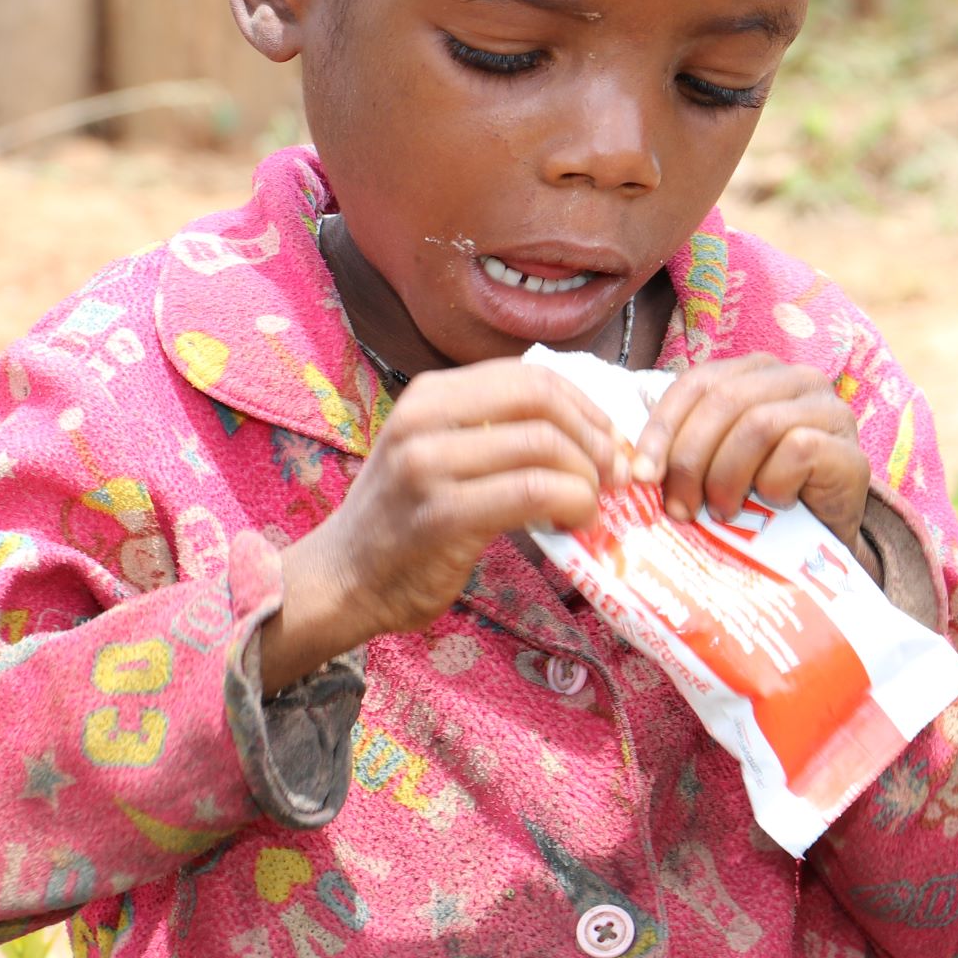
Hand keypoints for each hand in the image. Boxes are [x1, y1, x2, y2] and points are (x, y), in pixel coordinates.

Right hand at [264, 359, 624, 690]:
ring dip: (588, 478)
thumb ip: (496, 431)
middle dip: (594, 434)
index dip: (585, 406)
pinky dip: (573, 505)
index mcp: (431, 395)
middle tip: (614, 471)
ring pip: (544, 447)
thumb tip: (588, 428)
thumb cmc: (404, 521)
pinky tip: (574, 523)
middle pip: (543, 400)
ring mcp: (429, 465)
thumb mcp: (439, 452)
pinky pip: (534, 493)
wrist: (343, 580)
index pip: (532, 377)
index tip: (609, 440)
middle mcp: (425, 419)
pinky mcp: (443, 515)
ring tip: (592, 504)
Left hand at [631, 355, 869, 547]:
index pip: (698, 382)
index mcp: (757, 372)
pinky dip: (774, 483)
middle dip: (691, 458)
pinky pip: (798, 450)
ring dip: (728, 475)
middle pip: (725, 400)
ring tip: (723, 511)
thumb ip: (684, 446)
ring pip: (758, 424)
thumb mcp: (716, 465)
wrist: (824, 543)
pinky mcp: (850, 449)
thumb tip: (633, 462)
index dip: (663, 427)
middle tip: (680, 507)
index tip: (643, 475)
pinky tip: (774, 504)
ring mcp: (829, 409)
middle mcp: (796, 378)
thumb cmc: (763, 499)